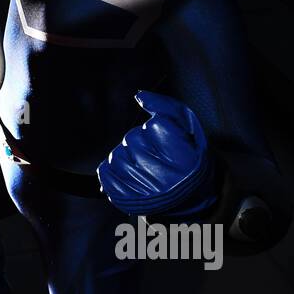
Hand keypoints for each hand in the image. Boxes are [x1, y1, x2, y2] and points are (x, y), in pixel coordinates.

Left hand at [97, 91, 215, 216]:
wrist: (188, 196)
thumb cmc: (188, 157)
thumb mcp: (188, 127)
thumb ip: (166, 107)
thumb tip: (139, 95)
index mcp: (182, 158)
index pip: (153, 126)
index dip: (157, 130)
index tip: (167, 143)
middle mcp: (162, 176)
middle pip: (132, 140)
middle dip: (141, 143)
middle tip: (157, 156)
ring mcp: (141, 190)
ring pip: (117, 155)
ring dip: (127, 156)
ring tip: (146, 168)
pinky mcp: (124, 198)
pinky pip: (105, 172)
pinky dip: (113, 170)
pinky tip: (131, 175)